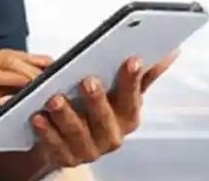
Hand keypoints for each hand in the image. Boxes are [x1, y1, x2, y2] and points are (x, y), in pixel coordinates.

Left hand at [31, 49, 179, 168]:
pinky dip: (47, 132)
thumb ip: (143, 73)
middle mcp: (112, 137)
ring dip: (67, 116)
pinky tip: (38, 116)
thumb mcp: (120, 90)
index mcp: (128, 118)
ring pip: (78, 134)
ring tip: (55, 98)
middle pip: (106, 119)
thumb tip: (170, 51)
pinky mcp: (65, 158)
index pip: (133, 99)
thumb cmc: (98, 107)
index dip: (133, 80)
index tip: (132, 59)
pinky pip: (55, 147)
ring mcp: (89, 151)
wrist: (70, 138)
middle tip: (88, 79)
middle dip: (97, 100)